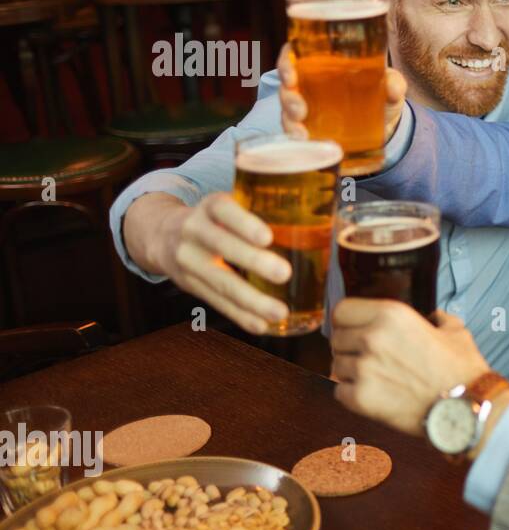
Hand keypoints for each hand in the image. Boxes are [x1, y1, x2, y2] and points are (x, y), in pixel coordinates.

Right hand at [155, 193, 289, 334]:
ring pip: (220, 282)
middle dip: (254, 262)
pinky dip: (240, 315)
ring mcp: (188, 259)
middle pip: (223, 247)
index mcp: (211, 206)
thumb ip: (261, 209)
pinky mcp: (189, 285)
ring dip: (251, 300)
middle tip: (285, 273)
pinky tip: (261, 325)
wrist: (163, 235)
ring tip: (279, 312)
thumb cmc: (216, 220)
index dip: (244, 223)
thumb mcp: (228, 205)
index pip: (224, 210)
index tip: (267, 237)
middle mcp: (194, 230)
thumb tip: (325, 221)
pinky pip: (217, 302)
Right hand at [277, 43, 407, 142]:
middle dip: (287, 96)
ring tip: (302, 134)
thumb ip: (393, 83)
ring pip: (286, 112)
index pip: (294, 56)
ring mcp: (306, 110)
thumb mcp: (390, 87)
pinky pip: (295, 135)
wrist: (385, 130)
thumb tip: (392, 87)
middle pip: (286, 85)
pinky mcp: (310, 132)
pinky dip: (298, 141)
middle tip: (299, 109)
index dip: (286, 60)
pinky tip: (306, 146)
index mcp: (322, 67)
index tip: (290, 71)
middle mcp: (308, 86)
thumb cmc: (381, 98)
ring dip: (290, 122)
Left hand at [330, 300, 491, 436]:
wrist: (466, 408)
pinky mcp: (360, 397)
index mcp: (391, 314)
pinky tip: (375, 396)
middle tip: (369, 360)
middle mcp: (372, 337)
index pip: (342, 310)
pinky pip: (339, 391)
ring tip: (376, 380)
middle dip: (349, 349)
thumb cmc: (462, 370)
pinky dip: (352, 395)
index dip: (347, 321)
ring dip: (351, 373)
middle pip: (336, 339)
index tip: (353, 330)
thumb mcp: (455, 332)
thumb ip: (438, 319)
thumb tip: (435, 317)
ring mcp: (364, 368)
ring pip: (336, 366)